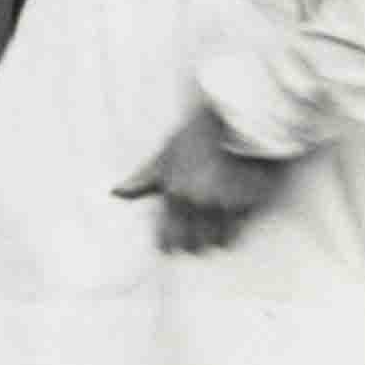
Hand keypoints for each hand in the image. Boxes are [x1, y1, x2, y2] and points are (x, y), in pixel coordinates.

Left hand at [114, 103, 282, 253]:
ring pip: (217, 243)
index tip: (170, 248)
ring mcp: (223, 203)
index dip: (169, 245)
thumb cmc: (199, 133)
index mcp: (174, 191)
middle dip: (194, 244)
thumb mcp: (167, 152)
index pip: (167, 239)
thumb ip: (144, 177)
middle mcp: (196, 200)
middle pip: (192, 246)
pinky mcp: (248, 202)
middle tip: (198, 237)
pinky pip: (238, 231)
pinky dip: (236, 229)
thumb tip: (116, 193)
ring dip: (217, 239)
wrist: (236, 116)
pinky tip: (234, 220)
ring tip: (218, 229)